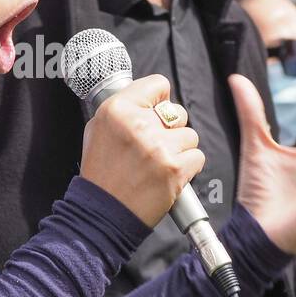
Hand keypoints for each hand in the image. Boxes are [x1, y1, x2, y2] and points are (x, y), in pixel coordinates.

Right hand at [80, 74, 203, 226]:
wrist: (103, 212)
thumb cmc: (102, 172)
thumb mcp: (98, 128)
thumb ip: (125, 107)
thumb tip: (153, 97)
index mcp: (117, 110)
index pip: (158, 84)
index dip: (159, 100)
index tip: (154, 113)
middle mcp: (138, 124)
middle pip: (177, 112)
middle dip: (170, 128)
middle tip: (152, 147)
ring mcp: (158, 147)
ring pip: (190, 135)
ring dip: (179, 150)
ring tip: (158, 164)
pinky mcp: (174, 168)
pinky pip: (197, 157)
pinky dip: (187, 168)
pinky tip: (167, 175)